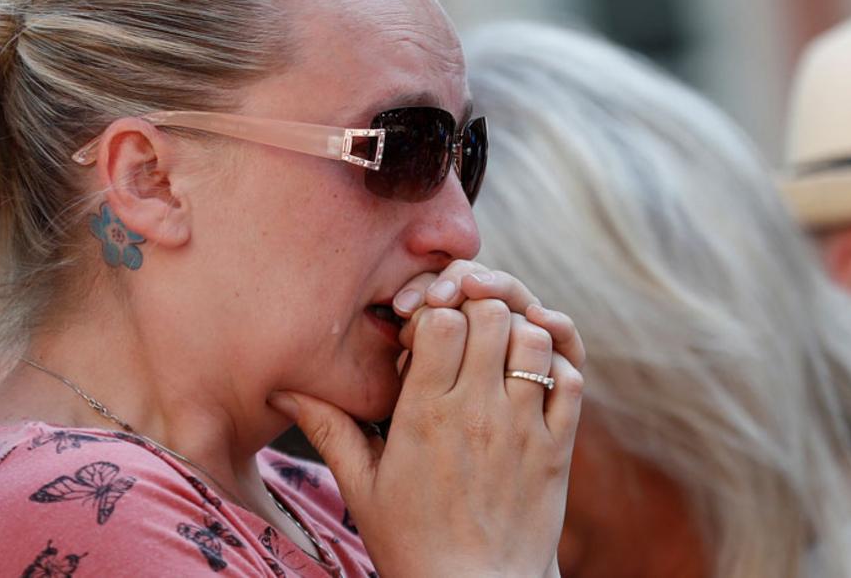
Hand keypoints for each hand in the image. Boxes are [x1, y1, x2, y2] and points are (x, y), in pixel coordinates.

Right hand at [269, 261, 583, 576]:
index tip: (424, 340)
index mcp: (423, 415)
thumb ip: (326, 427)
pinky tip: (528, 382)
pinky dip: (554, 368)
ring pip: (534, 339)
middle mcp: (476, 412)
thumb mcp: (360, 484)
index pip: (441, 320)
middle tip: (463, 336)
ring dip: (516, 334)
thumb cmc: (409, 540)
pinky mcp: (557, 449)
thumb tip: (280, 390)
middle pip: (490, 315)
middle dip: (474, 312)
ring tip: (495, 356)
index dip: (433, 315)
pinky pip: (570, 380)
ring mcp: (522, 428)